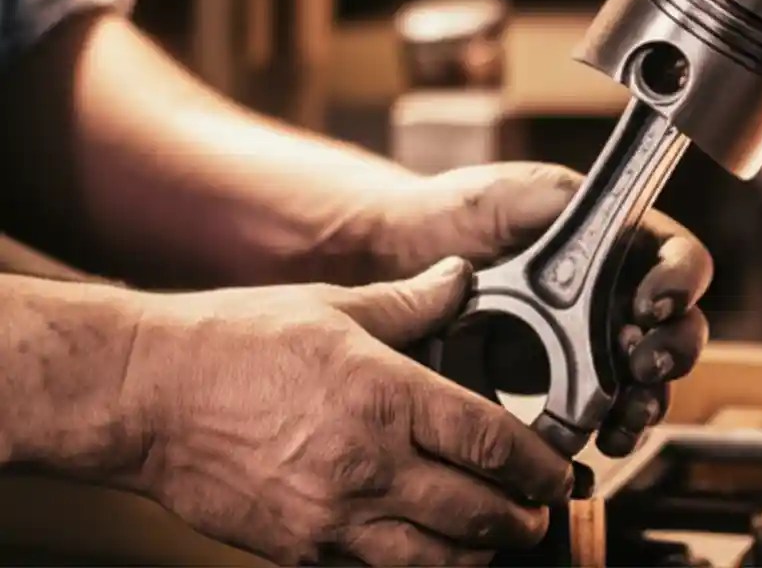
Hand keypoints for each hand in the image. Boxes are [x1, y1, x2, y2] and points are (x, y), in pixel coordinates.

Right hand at [120, 258, 572, 564]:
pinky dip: (417, 567)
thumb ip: (413, 302)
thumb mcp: (334, 306)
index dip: (540, 465)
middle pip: (479, 514)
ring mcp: (334, 518)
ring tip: (498, 540)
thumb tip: (463, 280)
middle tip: (540, 512)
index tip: (558, 471)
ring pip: (438, 562)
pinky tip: (429, 550)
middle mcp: (368, 465)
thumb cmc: (234, 343)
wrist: (145, 397)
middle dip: (524, 519)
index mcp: (386, 396)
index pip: (493, 443)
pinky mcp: (302, 552)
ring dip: (481, 555)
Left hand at [354, 162, 713, 456]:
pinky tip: (599, 441)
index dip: (680, 282)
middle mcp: (617, 294)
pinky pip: (605, 412)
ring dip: (648, 401)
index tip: (652, 303)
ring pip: (649, 379)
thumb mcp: (505, 193)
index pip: (679, 259)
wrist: (400, 257)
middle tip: (643, 366)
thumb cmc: (455, 211)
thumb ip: (556, 197)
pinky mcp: (565, 384)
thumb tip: (606, 202)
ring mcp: (594, 342)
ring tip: (626, 417)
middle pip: (679, 328)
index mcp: (618, 242)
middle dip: (672, 353)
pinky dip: (611, 430)